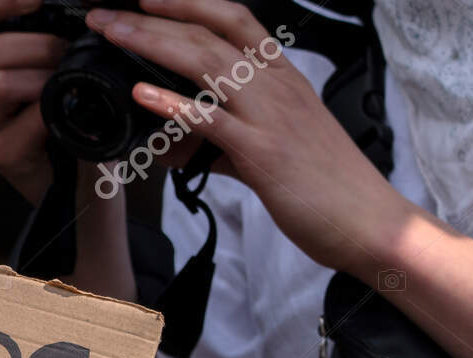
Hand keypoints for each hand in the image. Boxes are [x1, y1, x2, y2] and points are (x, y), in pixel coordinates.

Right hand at [0, 0, 68, 203]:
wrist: (81, 169)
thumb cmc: (64, 107)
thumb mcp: (43, 60)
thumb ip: (38, 30)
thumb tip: (65, 1)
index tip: (38, 0)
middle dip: (36, 43)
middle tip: (69, 49)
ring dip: (44, 73)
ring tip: (70, 79)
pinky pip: (27, 113)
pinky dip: (55, 104)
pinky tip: (70, 107)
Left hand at [86, 0, 411, 276]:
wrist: (366, 219)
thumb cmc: (322, 184)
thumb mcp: (267, 147)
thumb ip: (218, 140)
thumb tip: (172, 146)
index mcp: (280, 76)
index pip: (233, 19)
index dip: (189, 3)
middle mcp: (275, 85)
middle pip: (208, 33)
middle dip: (153, 19)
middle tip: (106, 15)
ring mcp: (269, 115)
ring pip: (206, 63)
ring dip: (153, 44)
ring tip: (113, 33)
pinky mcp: (262, 152)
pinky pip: (212, 121)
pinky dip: (173, 104)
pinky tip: (143, 94)